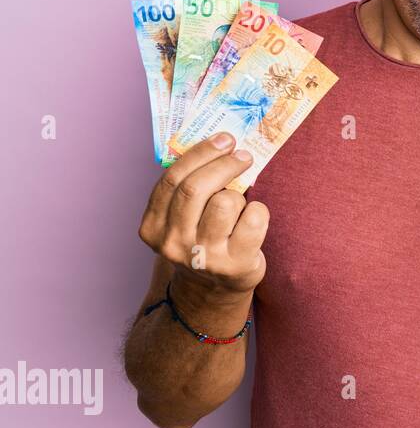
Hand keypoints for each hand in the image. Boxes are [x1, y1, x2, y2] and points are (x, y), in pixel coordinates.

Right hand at [138, 132, 268, 299]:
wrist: (217, 287)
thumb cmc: (203, 238)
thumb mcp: (183, 218)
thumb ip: (188, 187)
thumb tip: (218, 142)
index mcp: (153, 227)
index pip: (172, 180)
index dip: (200, 154)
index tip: (223, 139)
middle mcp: (173, 244)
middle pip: (196, 188)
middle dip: (223, 163)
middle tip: (242, 154)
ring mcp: (203, 257)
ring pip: (226, 202)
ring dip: (238, 193)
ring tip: (240, 202)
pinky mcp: (235, 264)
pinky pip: (254, 218)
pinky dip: (259, 210)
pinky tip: (253, 218)